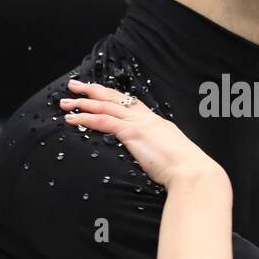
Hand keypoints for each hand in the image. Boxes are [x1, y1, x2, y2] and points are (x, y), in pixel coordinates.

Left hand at [60, 80, 224, 187]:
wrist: (193, 172)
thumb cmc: (186, 170)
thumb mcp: (172, 156)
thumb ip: (159, 153)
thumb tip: (154, 160)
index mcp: (157, 123)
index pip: (131, 103)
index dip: (112, 97)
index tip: (99, 92)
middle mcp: (147, 119)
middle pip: (115, 98)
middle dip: (94, 90)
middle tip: (75, 85)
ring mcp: (139, 124)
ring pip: (105, 107)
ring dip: (83, 103)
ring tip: (65, 102)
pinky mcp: (132, 133)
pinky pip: (103, 121)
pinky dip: (86, 118)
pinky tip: (72, 119)